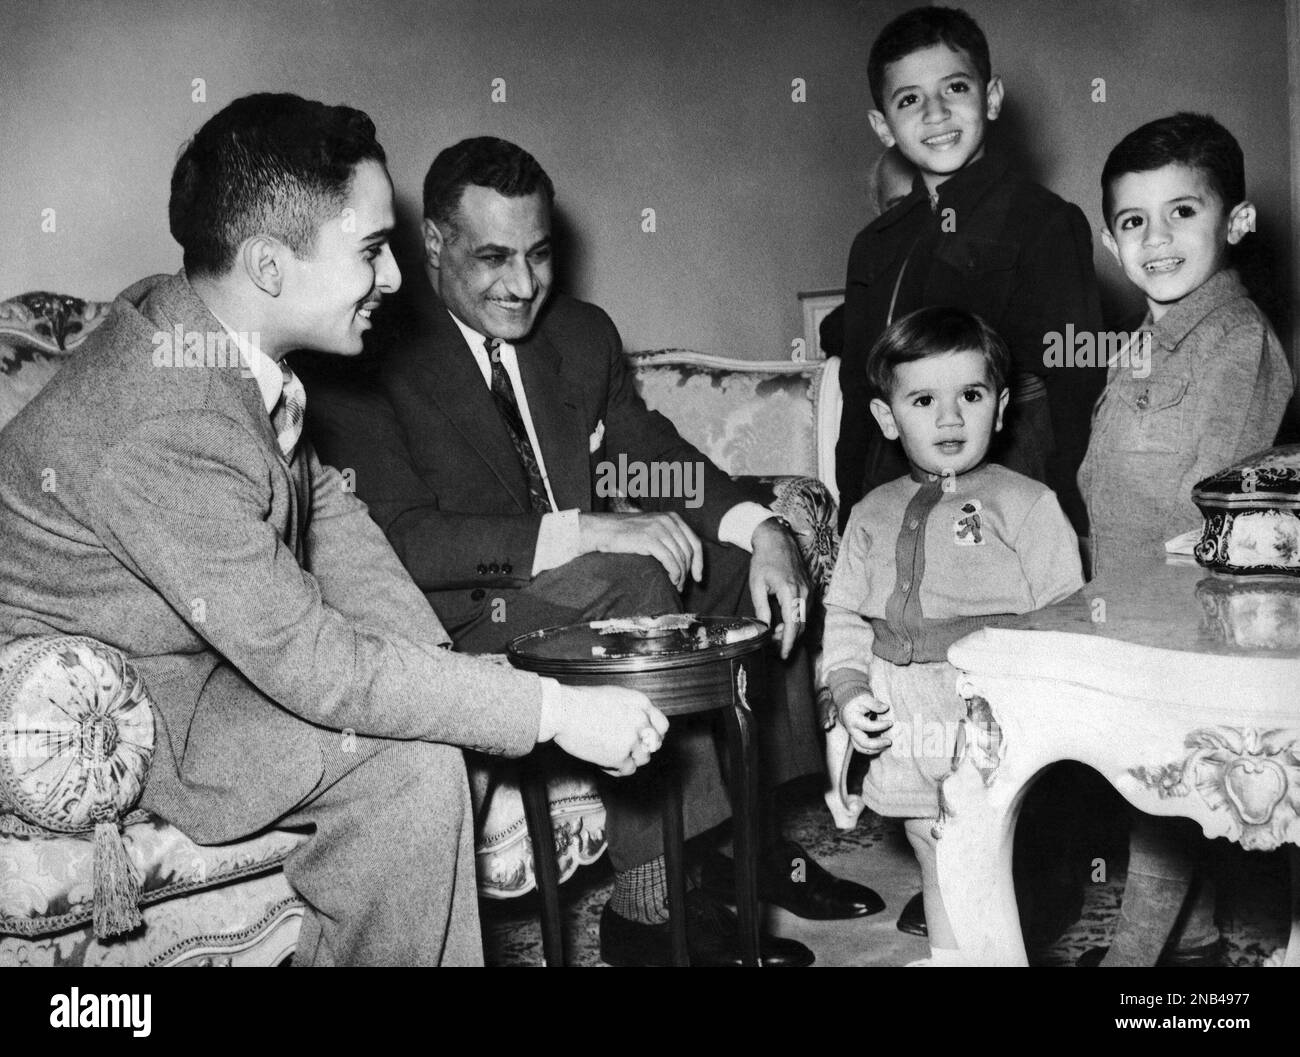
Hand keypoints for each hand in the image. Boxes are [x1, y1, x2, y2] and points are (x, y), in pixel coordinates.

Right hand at [545, 684, 668, 776]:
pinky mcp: (620, 756)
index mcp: (641, 703)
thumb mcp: (614, 697)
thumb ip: (631, 711)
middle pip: (654, 744)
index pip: (662, 726)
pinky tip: (602, 762)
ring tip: (609, 755)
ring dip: (628, 759)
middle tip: (626, 750)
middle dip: (642, 748)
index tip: (645, 741)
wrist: (563, 711)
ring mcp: (632, 739)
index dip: (654, 736)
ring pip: (642, 759)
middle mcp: (641, 721)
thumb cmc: (581, 702)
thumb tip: (637, 726)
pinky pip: (626, 770)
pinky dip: (616, 769)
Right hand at [578, 511, 703, 591]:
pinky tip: (671, 580)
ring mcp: (659, 529)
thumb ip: (669, 537)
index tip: (698, 577)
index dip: (699, 562)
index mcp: (672, 518)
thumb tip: (684, 559)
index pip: (695, 542)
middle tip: (682, 585)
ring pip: (680, 558)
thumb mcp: (652, 528)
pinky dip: (674, 573)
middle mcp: (668, 521)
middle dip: (689, 572)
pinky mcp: (650, 539)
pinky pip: (670, 560)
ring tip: (675, 585)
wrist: (604, 529)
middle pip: (689, 552)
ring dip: (680, 575)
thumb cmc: (626, 533)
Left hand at [748, 518, 809, 658]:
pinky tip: (784, 620)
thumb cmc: (764, 560)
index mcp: (790, 592)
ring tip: (776, 632)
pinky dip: (797, 619)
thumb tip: (765, 628)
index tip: (783, 654)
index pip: (793, 625)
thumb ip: (762, 609)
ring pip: (805, 618)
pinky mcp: (809, 587)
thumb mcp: (757, 585)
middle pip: (801, 625)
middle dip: (789, 638)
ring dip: (793, 629)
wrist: (776, 539)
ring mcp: (809, 589)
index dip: (788, 643)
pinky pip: (806, 610)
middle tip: (774, 644)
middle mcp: (804, 592)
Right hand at [838, 692, 892, 756]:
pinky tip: (882, 745)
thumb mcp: (865, 698)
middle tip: (890, 741)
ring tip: (886, 746)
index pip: (868, 726)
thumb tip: (886, 707)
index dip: (880, 726)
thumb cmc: (857, 701)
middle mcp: (852, 730)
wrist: (848, 705)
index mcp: (854, 720)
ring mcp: (853, 735)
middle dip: (878, 744)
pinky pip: (863, 747)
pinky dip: (873, 749)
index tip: (890, 723)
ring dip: (875, 749)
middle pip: (863, 742)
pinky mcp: (856, 738)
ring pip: (861, 748)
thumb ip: (875, 704)